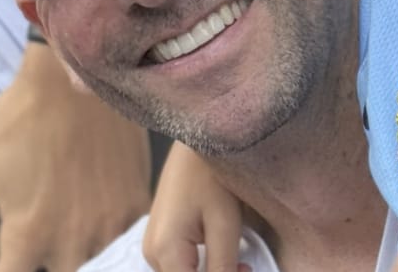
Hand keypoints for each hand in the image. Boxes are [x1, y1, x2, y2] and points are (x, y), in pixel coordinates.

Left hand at [0, 43, 150, 270]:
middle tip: (42, 229)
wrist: (76, 77)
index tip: (8, 259)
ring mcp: (109, 225)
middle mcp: (70, 241)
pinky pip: (126, 238)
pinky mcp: (136, 205)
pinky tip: (102, 208)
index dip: (6, 271)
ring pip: (95, 261)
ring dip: (81, 249)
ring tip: (72, 218)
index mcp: (26, 236)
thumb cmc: (21, 116)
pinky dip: (114, 230)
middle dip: (46, 260)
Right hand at [142, 142, 247, 271]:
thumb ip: (222, 266)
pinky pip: (181, 267)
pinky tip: (228, 259)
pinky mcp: (161, 240)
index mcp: (165, 250)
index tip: (243, 271)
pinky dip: (204, 269)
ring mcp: (153, 247)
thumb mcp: (225, 223)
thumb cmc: (213, 174)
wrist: (197, 139)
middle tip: (246, 268)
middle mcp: (151, 253)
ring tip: (241, 264)